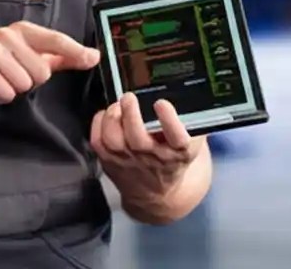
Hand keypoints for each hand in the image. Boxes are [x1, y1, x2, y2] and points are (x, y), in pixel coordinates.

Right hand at [0, 21, 100, 104]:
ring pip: (24, 84)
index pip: (55, 40)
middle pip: (42, 72)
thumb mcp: (21, 60)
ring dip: (12, 90)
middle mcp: (8, 35)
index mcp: (21, 31)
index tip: (93, 58)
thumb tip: (88, 56)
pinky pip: (7, 92)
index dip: (75, 51)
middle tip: (8, 77)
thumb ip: (53, 58)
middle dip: (28, 82)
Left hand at [91, 93, 206, 204]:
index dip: (169, 120)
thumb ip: (192, 122)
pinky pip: (98, 140)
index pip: (177, 138)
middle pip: (138, 138)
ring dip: (112, 117)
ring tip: (117, 105)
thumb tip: (187, 95)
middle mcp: (153, 158)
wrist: (158, 194)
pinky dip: (99, 122)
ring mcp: (129, 161)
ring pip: (113, 139)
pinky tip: (107, 114)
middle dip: (131, 113)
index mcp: (179, 153)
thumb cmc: (175, 158)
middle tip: (129, 97)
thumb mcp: (193, 143)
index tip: (161, 103)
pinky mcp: (110, 162)